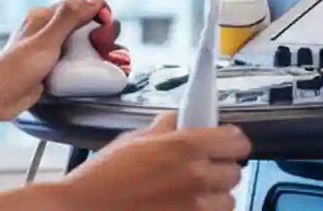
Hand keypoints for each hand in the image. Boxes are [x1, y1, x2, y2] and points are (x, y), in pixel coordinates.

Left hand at [0, 0, 107, 120]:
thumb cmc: (16, 68)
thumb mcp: (48, 40)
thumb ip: (70, 18)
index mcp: (43, 17)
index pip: (78, 5)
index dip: (96, 11)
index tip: (107, 23)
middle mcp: (47, 31)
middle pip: (82, 24)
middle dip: (97, 32)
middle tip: (105, 45)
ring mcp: (50, 50)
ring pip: (80, 44)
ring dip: (93, 50)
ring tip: (103, 59)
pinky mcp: (52, 68)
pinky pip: (74, 62)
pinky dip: (84, 65)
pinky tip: (90, 72)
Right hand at [55, 113, 250, 210]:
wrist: (85, 208)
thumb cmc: (104, 176)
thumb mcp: (134, 139)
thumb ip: (164, 128)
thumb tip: (179, 120)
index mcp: (185, 146)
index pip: (237, 142)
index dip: (231, 142)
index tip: (225, 143)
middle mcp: (197, 176)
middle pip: (235, 172)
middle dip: (221, 169)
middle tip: (202, 167)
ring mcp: (195, 207)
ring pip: (227, 200)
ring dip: (215, 196)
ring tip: (192, 192)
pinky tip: (182, 206)